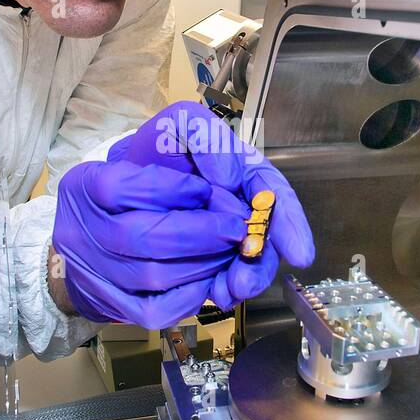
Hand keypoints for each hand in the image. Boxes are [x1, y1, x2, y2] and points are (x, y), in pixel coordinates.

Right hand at [52, 157, 250, 327]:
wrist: (92, 242)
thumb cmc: (131, 192)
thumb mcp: (144, 151)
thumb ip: (183, 143)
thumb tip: (226, 176)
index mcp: (84, 186)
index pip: (125, 186)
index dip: (176, 189)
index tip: (206, 190)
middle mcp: (79, 232)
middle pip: (142, 237)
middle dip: (201, 232)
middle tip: (234, 227)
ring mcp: (92, 274)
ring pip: (154, 276)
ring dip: (204, 263)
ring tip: (228, 249)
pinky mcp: (111, 307)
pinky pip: (156, 309)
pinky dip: (191, 295)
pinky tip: (209, 277)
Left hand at [108, 101, 314, 309]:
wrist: (120, 177)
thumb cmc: (156, 149)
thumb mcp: (180, 125)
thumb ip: (209, 139)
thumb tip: (228, 179)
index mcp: (245, 176)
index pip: (276, 199)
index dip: (289, 226)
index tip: (298, 253)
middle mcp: (239, 212)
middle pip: (262, 244)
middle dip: (258, 265)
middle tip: (245, 279)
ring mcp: (218, 242)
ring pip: (237, 270)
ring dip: (235, 281)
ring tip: (224, 290)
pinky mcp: (189, 269)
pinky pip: (197, 289)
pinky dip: (200, 294)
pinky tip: (201, 294)